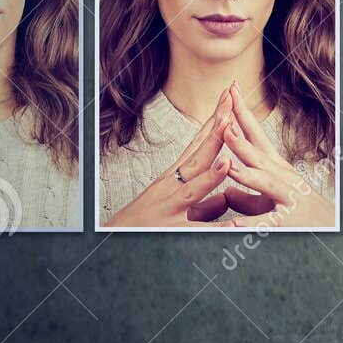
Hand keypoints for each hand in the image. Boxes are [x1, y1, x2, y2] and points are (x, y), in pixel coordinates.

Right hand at [106, 88, 235, 226]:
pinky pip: (196, 230)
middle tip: (231, 111)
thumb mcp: (175, 206)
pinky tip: (233, 225)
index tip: (228, 100)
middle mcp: (170, 188)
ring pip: (193, 191)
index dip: (213, 123)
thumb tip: (226, 197)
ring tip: (227, 162)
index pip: (197, 144)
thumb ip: (204, 204)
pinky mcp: (171, 232)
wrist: (109, 241)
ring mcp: (170, 210)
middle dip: (215, 134)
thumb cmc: (145, 222)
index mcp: (173, 178)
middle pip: (196, 157)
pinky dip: (215, 228)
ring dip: (211, 176)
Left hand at [217, 81, 335, 227]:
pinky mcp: (288, 222)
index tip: (229, 91)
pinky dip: (252, 223)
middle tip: (223, 115)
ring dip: (247, 172)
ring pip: (266, 182)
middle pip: (259, 152)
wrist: (332, 230)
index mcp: (276, 168)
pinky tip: (236, 223)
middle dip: (240, 134)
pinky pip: (267, 223)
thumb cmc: (297, 214)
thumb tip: (225, 190)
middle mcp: (283, 178)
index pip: (255, 135)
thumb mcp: (269, 201)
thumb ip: (245, 196)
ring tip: (228, 164)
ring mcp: (287, 198)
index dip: (241, 113)